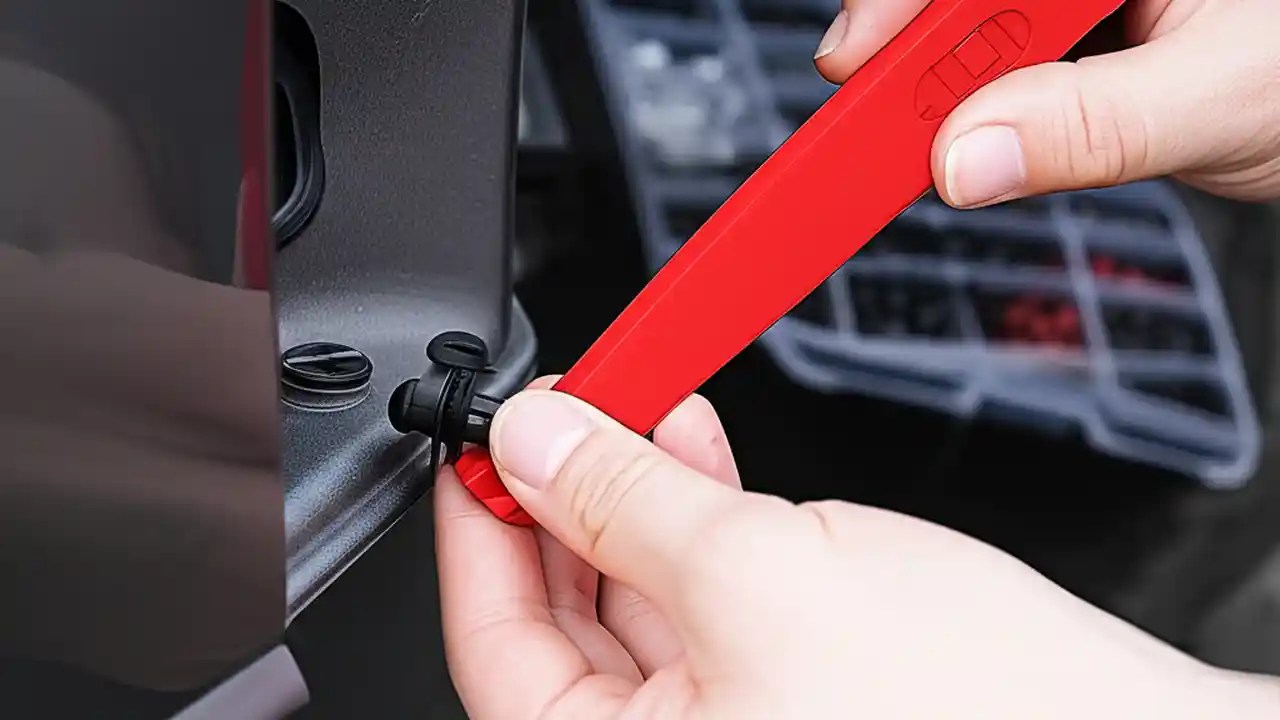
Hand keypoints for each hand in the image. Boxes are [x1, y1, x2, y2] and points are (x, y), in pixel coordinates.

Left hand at [436, 383, 1278, 717]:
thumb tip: (534, 442)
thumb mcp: (758, 576)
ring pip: (638, 596)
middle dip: (563, 492)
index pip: (496, 644)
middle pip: (565, 616)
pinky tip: (696, 447)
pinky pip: (708, 598)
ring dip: (632, 488)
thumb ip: (625, 503)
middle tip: (563, 406)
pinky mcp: (792, 687)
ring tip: (637, 402)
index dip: (480, 527)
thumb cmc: (980, 716)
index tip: (483, 443)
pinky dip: (696, 516)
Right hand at [814, 0, 1279, 206]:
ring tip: (917, 135)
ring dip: (944, 82)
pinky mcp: (1095, 43)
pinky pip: (1011, 62)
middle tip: (872, 114)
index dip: (903, 0)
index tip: (854, 60)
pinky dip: (981, 105)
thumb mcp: (1220, 97)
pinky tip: (980, 129)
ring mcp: (1096, 2)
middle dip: (912, 44)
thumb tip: (967, 159)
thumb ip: (1091, 126)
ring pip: (982, 26)